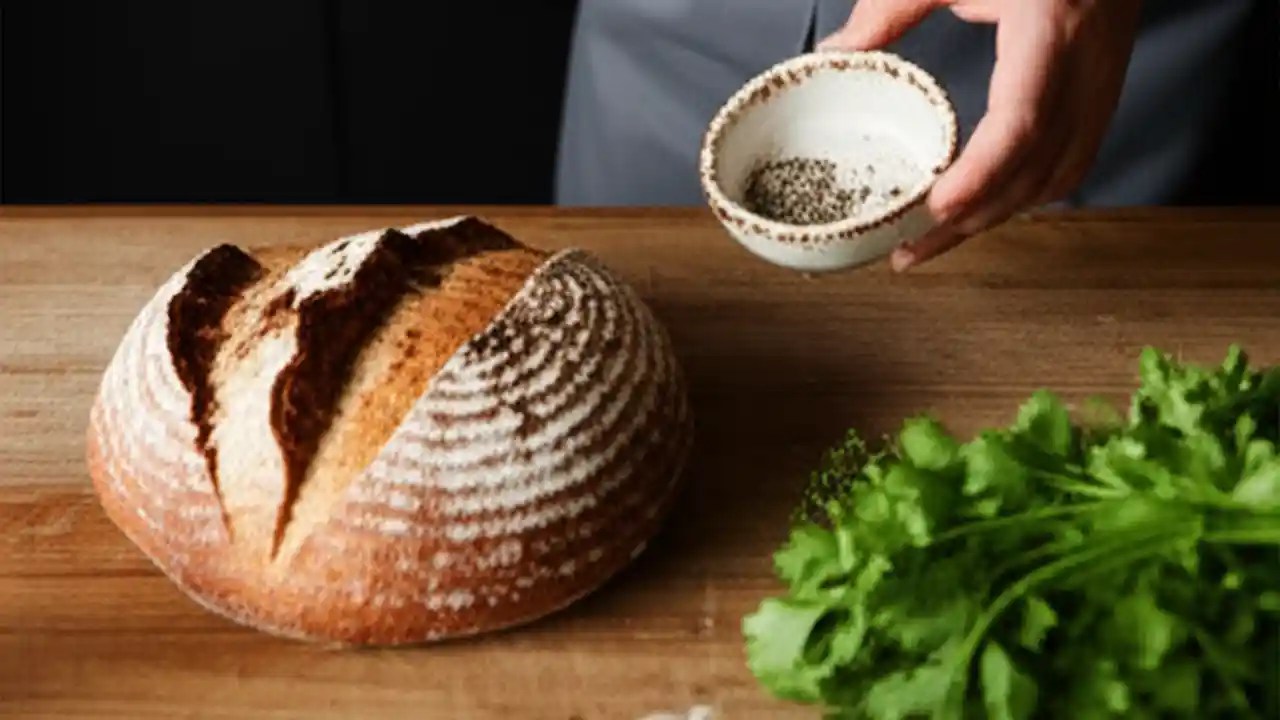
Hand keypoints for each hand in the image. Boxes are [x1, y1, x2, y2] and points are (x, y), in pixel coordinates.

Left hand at [819, 0, 1143, 270]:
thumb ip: (895, 4)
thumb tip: (838, 50)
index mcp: (1051, 26)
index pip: (1024, 119)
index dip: (982, 172)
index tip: (937, 206)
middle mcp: (1086, 64)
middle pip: (1036, 168)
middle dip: (973, 219)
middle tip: (910, 248)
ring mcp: (1104, 81)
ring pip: (1058, 176)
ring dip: (998, 216)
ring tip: (937, 238)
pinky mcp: (1106, 91)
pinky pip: (1073, 162)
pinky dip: (1029, 195)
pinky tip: (988, 208)